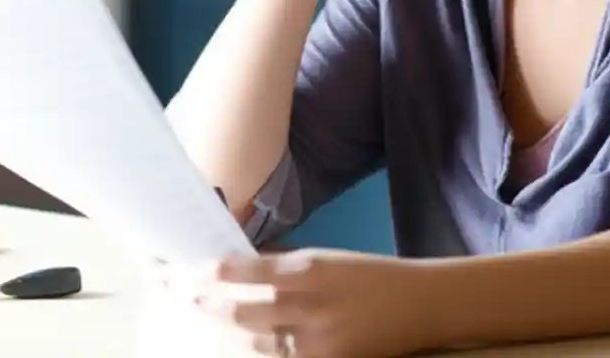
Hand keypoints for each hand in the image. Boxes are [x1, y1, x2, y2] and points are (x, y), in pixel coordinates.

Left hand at [192, 248, 434, 357]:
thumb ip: (283, 268)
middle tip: (187, 299)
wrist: (421, 303)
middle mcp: (312, 306)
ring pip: (259, 344)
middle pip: (247, 313)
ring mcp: (320, 341)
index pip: (251, 272)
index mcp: (311, 270)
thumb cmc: (369, 276)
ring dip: (232, 333)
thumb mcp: (327, 260)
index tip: (192, 271)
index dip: (218, 274)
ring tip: (207, 320)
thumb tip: (237, 269)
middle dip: (213, 306)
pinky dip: (264, 353)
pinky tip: (245, 346)